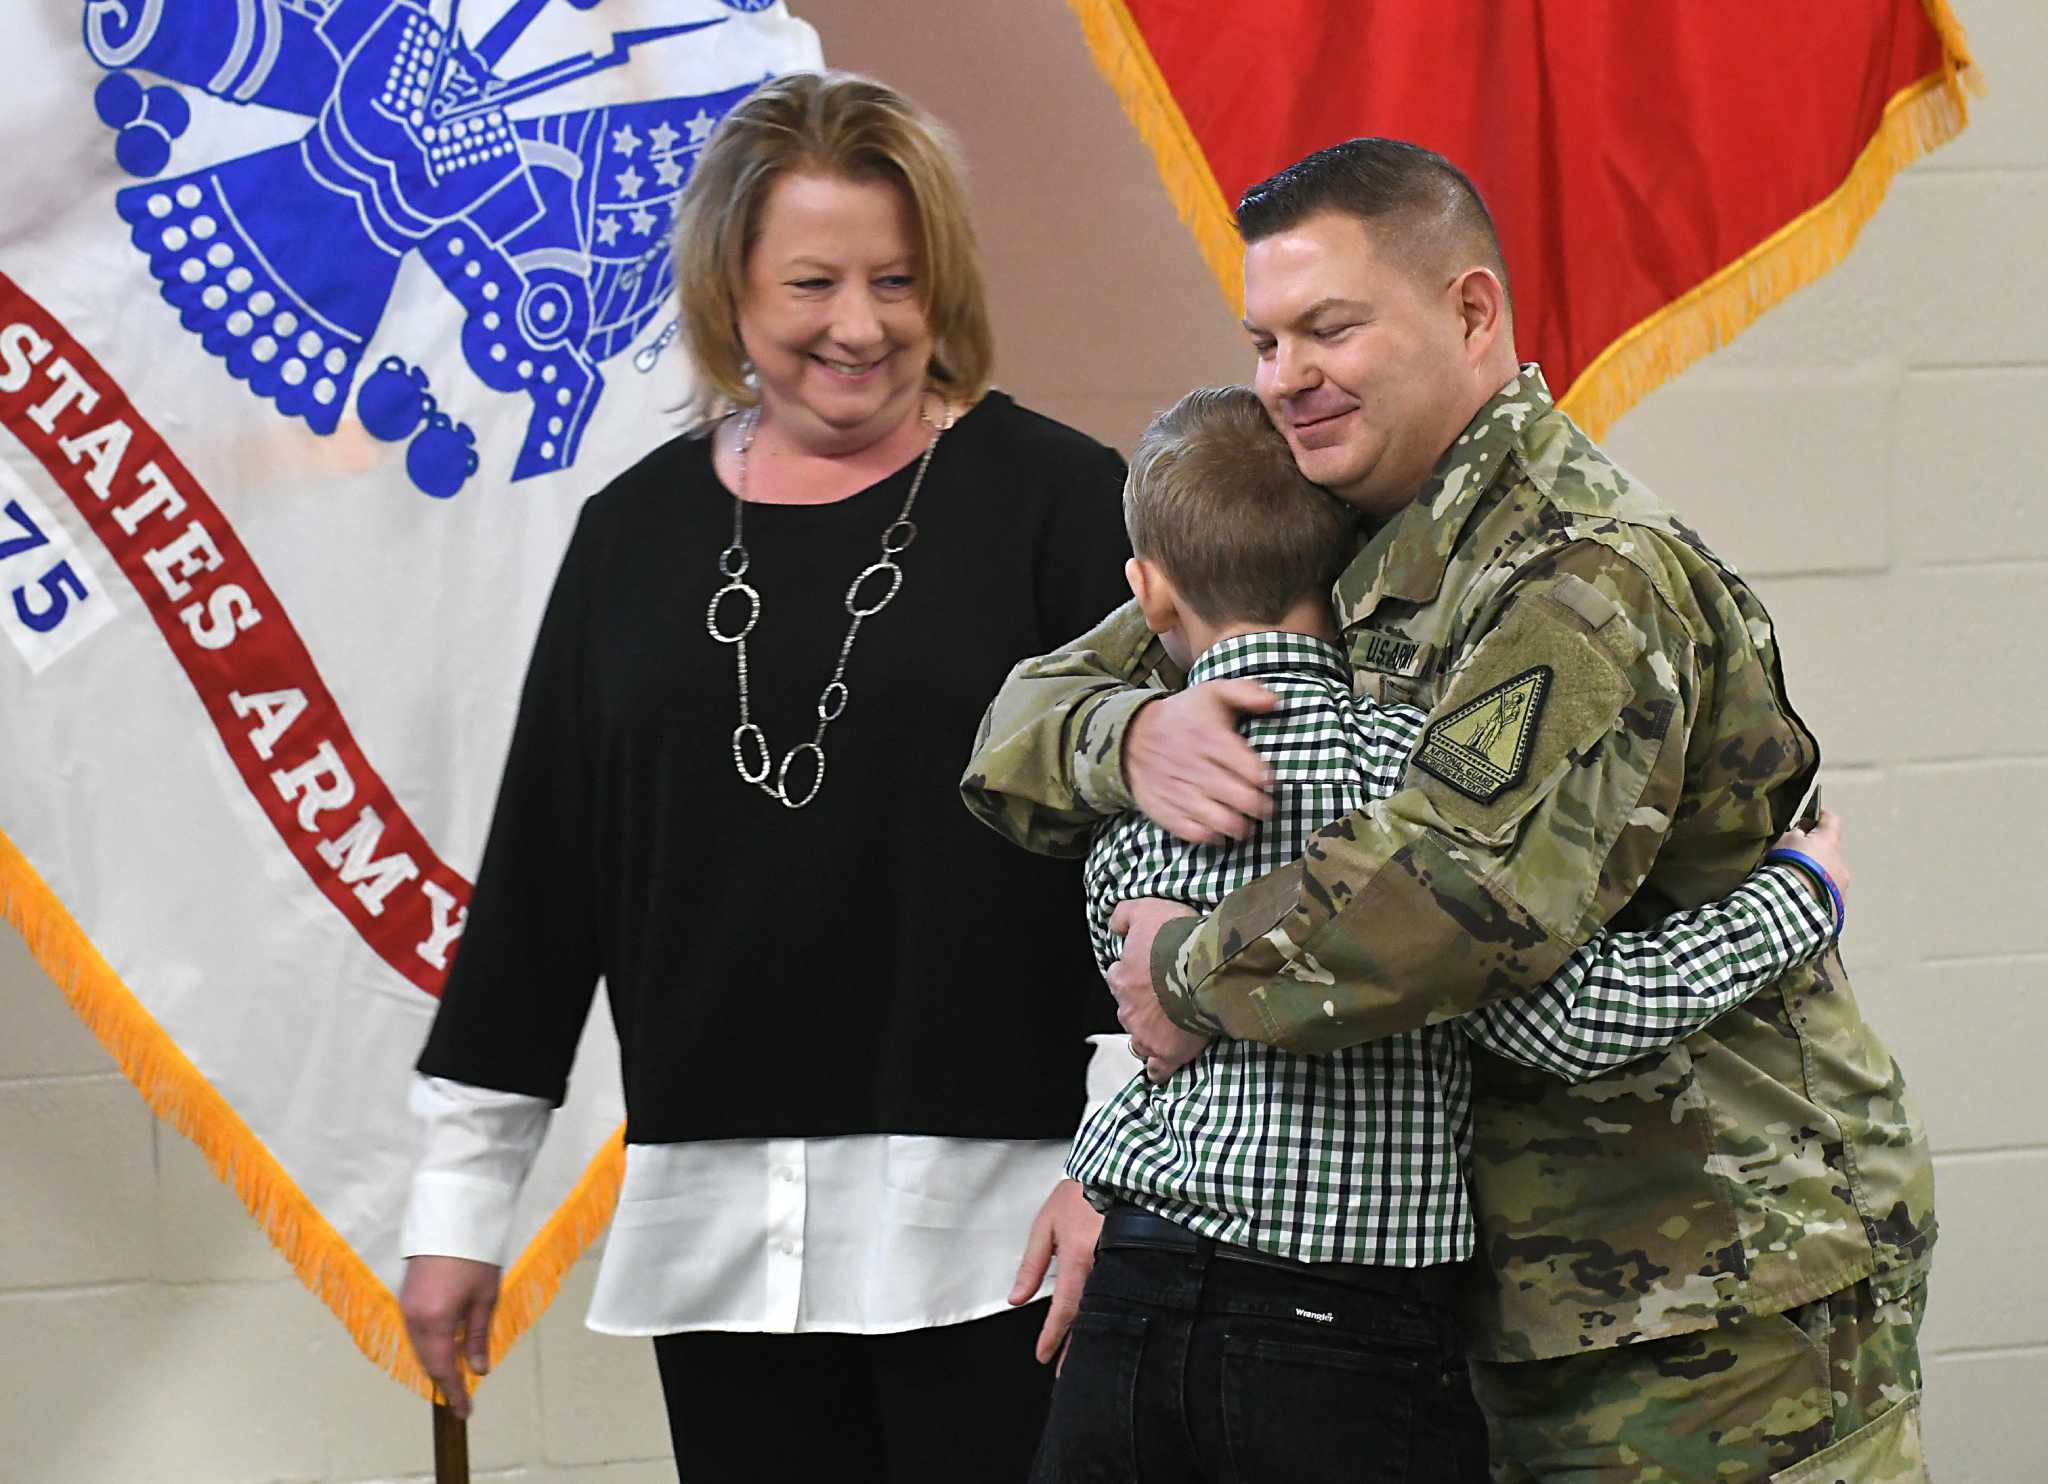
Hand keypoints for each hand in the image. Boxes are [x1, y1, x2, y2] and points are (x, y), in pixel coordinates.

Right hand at [399, 1254, 500, 1417]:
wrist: (453, 1217)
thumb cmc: (475, 1256)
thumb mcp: (485, 1298)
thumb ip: (478, 1337)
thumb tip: (478, 1370)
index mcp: (434, 1321)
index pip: (442, 1369)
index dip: (454, 1392)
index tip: (464, 1411)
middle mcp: (413, 1318)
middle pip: (427, 1361)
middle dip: (443, 1381)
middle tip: (461, 1398)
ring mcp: (406, 1306)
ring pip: (420, 1347)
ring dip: (436, 1363)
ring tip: (455, 1377)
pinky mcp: (407, 1295)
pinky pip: (416, 1332)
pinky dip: (430, 1346)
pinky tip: (445, 1349)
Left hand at [1009, 1178, 1104, 1365]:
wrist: (1115, 1171)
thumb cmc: (1079, 1194)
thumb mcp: (1045, 1226)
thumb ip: (1031, 1264)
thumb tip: (1017, 1297)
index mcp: (1079, 1259)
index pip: (1064, 1309)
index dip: (1052, 1336)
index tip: (1042, 1356)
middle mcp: (1104, 1267)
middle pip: (1089, 1318)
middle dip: (1076, 1348)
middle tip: (1066, 1372)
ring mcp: (1122, 1266)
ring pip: (1107, 1310)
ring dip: (1095, 1334)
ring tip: (1086, 1357)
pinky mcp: (1136, 1262)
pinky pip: (1122, 1295)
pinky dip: (1113, 1313)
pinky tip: (1110, 1326)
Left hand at [1108, 899, 1212, 1082]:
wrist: (1205, 967)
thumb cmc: (1175, 939)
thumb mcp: (1144, 910)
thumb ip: (1123, 916)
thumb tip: (1113, 925)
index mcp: (1121, 977)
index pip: (1118, 977)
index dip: (1134, 973)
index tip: (1149, 971)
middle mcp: (1128, 1008)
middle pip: (1129, 1009)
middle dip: (1142, 1005)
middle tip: (1165, 997)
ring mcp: (1146, 1034)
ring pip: (1139, 1040)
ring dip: (1149, 1034)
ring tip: (1167, 1028)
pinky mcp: (1166, 1053)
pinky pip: (1157, 1069)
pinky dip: (1159, 1067)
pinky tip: (1165, 1064)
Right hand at [1126, 681, 1277, 843]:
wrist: (1131, 736)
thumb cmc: (1182, 716)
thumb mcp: (1212, 692)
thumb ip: (1246, 692)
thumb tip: (1273, 702)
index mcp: (1210, 738)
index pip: (1252, 770)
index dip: (1267, 781)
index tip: (1269, 782)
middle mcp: (1195, 767)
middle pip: (1242, 800)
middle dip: (1260, 808)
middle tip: (1264, 808)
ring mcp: (1178, 792)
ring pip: (1221, 821)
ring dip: (1240, 826)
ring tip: (1245, 823)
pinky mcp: (1164, 810)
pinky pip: (1194, 833)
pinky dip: (1211, 836)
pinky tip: (1218, 829)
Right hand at [1773, 807, 1849, 913]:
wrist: (1793, 902)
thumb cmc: (1789, 864)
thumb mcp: (1786, 840)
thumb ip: (1797, 833)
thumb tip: (1804, 831)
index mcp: (1829, 841)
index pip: (1831, 819)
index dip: (1820, 816)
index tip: (1810, 817)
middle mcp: (1841, 861)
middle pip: (1830, 850)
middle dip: (1816, 852)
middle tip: (1795, 858)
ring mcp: (1842, 884)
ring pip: (1830, 873)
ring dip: (1817, 874)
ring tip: (1797, 882)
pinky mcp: (1839, 904)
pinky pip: (1828, 893)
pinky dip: (1817, 892)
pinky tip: (1802, 897)